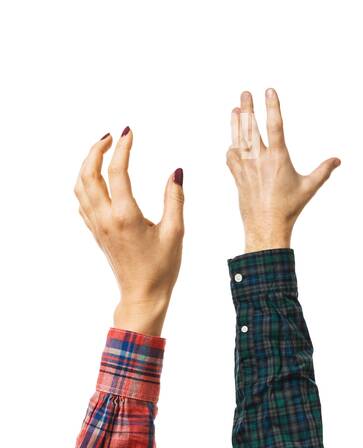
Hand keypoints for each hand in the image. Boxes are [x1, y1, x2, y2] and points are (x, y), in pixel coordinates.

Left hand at [75, 129, 184, 336]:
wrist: (142, 294)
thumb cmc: (162, 267)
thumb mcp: (176, 232)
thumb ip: (175, 199)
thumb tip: (176, 172)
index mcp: (125, 216)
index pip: (118, 172)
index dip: (123, 149)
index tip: (129, 132)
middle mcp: (105, 217)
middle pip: (88, 174)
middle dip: (97, 150)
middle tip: (112, 136)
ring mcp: (97, 224)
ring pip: (81, 185)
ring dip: (88, 164)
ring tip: (103, 151)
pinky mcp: (95, 231)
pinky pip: (82, 200)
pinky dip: (85, 182)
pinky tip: (98, 179)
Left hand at [226, 89, 340, 252]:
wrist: (266, 225)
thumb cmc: (290, 207)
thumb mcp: (310, 187)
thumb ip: (324, 171)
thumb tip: (338, 160)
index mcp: (278, 158)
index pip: (275, 125)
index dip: (272, 106)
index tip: (269, 90)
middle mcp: (259, 158)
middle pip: (251, 126)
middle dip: (249, 107)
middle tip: (246, 92)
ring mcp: (245, 166)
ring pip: (238, 137)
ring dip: (236, 122)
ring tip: (236, 108)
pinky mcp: (237, 175)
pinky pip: (231, 156)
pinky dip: (232, 146)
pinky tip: (233, 141)